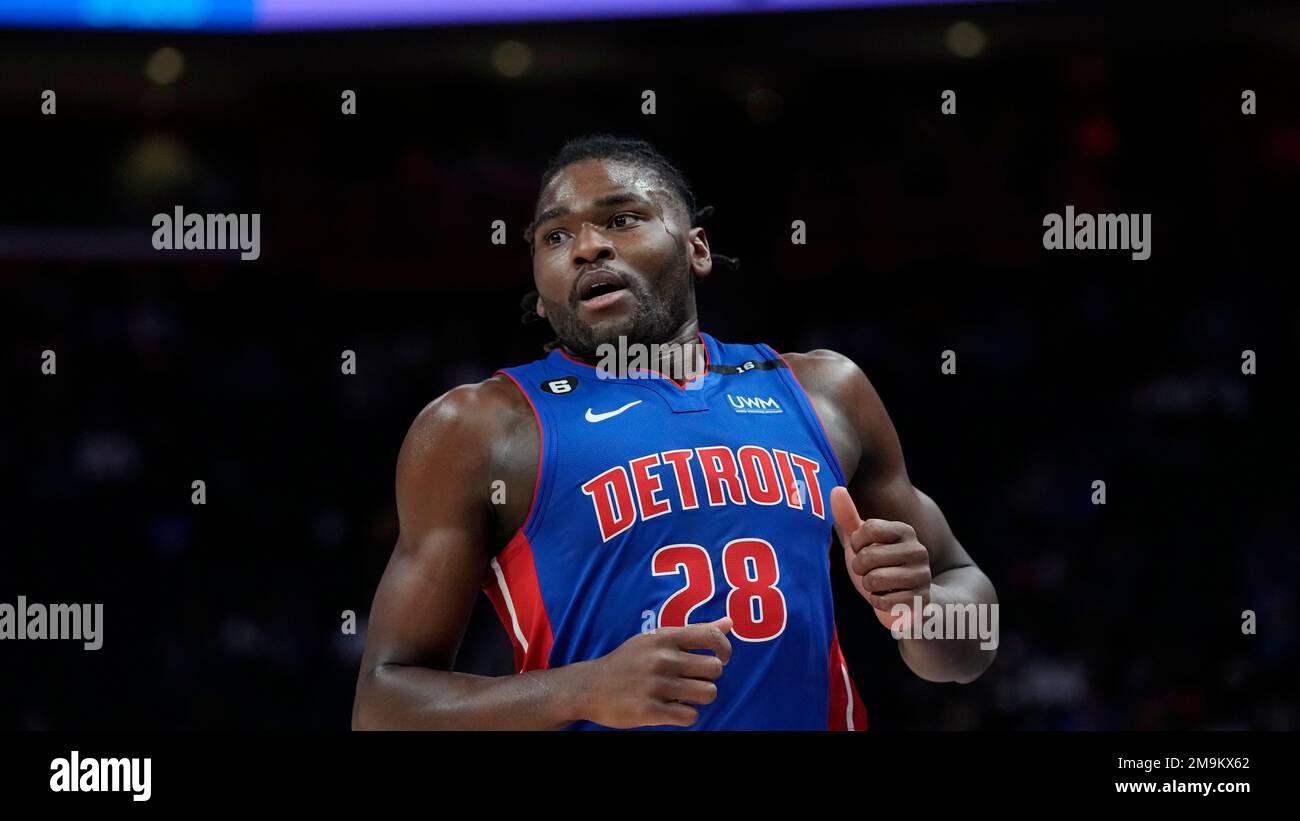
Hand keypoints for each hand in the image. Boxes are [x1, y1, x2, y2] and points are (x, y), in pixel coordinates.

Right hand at [578, 616, 732, 727]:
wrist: (589, 687)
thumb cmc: (629, 662)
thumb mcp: (657, 640)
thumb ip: (694, 632)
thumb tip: (730, 623)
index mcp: (664, 638)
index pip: (711, 637)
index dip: (725, 649)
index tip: (721, 658)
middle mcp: (662, 659)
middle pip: (715, 669)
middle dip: (709, 677)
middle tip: (693, 680)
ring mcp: (656, 685)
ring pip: (708, 693)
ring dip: (700, 697)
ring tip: (684, 696)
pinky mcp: (650, 711)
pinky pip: (691, 716)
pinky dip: (687, 715)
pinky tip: (673, 710)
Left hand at [830, 486, 932, 631]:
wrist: (904, 599)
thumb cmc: (879, 565)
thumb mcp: (862, 541)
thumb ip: (848, 516)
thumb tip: (835, 489)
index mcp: (905, 531)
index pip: (867, 528)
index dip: (856, 543)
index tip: (862, 549)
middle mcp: (918, 550)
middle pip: (868, 556)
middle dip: (860, 568)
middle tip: (868, 571)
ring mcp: (922, 576)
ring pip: (875, 580)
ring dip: (868, 586)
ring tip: (879, 585)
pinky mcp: (921, 600)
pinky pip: (883, 602)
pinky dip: (877, 603)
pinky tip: (887, 598)